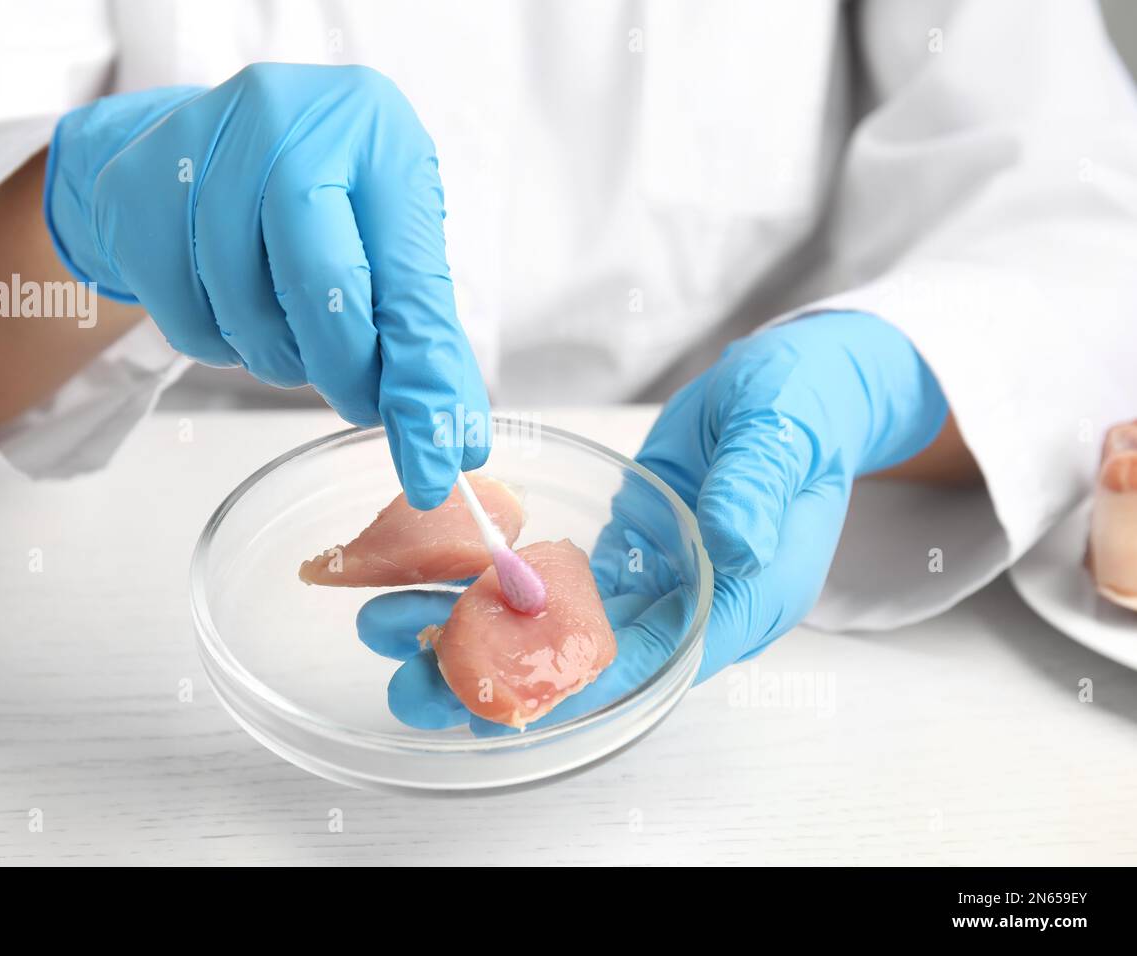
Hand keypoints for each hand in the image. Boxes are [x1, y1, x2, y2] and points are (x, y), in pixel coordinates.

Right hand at [45, 63, 488, 507]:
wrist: (192, 147)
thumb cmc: (312, 197)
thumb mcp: (384, 237)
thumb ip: (420, 331)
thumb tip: (455, 437)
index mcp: (374, 131)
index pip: (408, 276)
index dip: (422, 377)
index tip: (436, 461)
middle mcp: (288, 119)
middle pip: (321, 284)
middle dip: (344, 368)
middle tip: (358, 400)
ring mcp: (201, 144)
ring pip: (245, 309)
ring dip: (277, 357)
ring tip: (291, 332)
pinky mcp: (133, 190)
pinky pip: (184, 320)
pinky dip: (217, 345)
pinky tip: (232, 310)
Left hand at [356, 311, 946, 730]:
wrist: (800, 381)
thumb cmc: (808, 407)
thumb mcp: (786, 433)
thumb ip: (758, 487)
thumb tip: (734, 539)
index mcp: (744, 600)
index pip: (655, 662)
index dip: (577, 682)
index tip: (499, 691)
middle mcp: (692, 607)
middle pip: (590, 663)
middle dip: (498, 676)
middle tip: (411, 682)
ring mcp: (654, 583)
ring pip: (558, 628)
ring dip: (479, 634)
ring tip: (392, 632)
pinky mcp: (624, 554)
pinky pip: (555, 584)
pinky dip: (497, 589)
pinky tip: (435, 585)